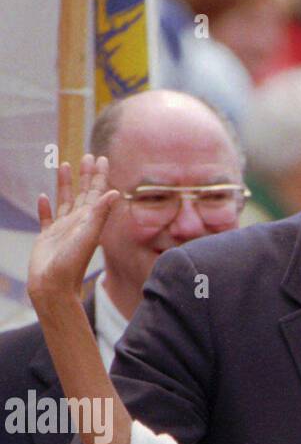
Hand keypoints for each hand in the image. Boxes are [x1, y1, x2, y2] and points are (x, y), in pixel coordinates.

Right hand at [28, 155, 118, 306]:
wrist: (54, 287)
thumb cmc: (71, 263)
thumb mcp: (88, 235)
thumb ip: (100, 214)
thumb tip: (115, 193)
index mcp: (89, 221)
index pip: (97, 193)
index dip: (100, 176)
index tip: (102, 158)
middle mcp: (77, 224)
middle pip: (83, 193)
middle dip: (86, 175)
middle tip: (88, 156)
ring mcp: (62, 230)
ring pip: (65, 201)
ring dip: (65, 184)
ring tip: (65, 165)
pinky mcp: (47, 238)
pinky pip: (46, 218)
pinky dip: (45, 207)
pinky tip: (43, 196)